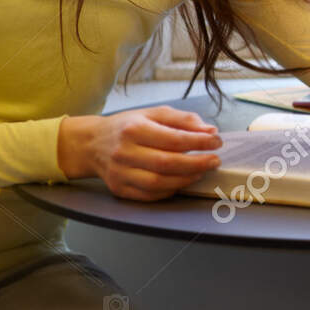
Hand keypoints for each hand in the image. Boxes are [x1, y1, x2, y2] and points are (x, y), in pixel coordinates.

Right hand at [57, 106, 222, 201]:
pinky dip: (169, 190)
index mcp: (134, 129)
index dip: (200, 142)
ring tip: (201, 171)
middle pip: (167, 163)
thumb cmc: (127, 126)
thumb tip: (210, 131)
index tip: (217, 141)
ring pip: (158, 183)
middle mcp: (124, 152)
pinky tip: (181, 181)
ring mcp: (120, 174)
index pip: (173, 139)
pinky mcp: (119, 189)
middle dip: (197, 163)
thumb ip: (183, 120)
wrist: (92, 144)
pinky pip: (149, 195)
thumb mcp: (153, 114)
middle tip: (215, 161)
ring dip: (185, 179)